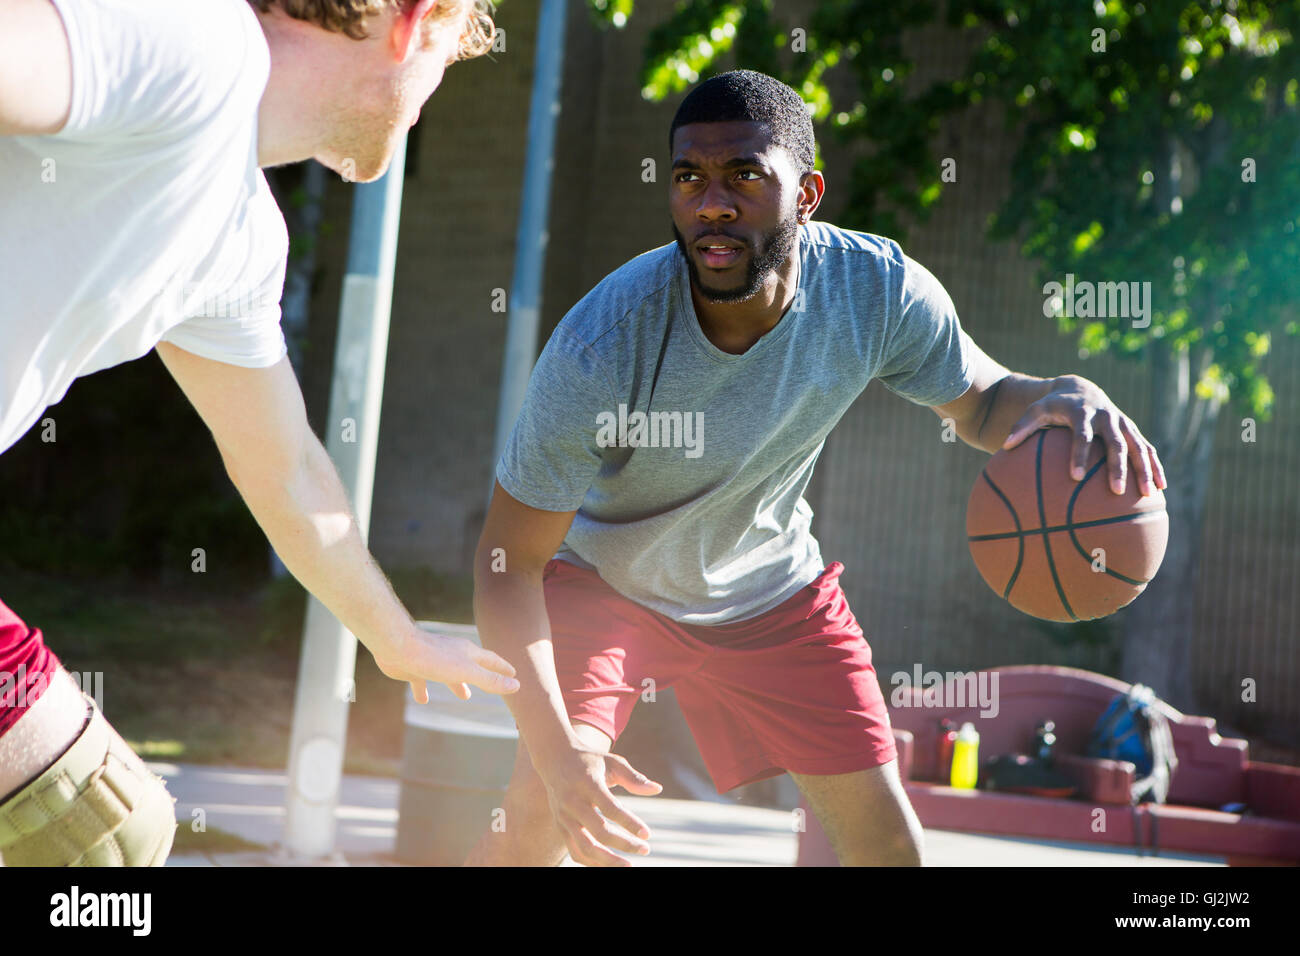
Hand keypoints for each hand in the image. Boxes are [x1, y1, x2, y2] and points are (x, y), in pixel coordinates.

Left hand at [370, 625, 519, 702]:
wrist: (397, 648)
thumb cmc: (434, 659)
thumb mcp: (467, 672)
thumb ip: (489, 679)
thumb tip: (516, 685)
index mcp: (467, 653)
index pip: (491, 660)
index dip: (503, 668)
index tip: (513, 673)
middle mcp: (452, 654)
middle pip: (471, 665)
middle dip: (482, 676)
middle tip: (493, 684)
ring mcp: (433, 660)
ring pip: (449, 674)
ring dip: (458, 684)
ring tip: (464, 695)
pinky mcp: (415, 667)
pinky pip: (423, 679)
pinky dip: (425, 689)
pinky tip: (423, 700)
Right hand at [537, 745, 663, 866]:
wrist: (555, 760)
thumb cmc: (590, 762)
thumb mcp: (611, 762)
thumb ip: (633, 778)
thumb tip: (657, 789)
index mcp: (587, 783)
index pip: (610, 808)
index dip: (630, 823)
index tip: (647, 834)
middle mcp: (572, 802)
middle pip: (599, 832)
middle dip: (624, 844)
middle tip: (645, 849)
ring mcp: (564, 817)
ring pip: (585, 847)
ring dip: (608, 861)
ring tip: (628, 865)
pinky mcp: (560, 827)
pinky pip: (575, 852)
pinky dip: (592, 863)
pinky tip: (611, 864)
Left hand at [1003, 375, 1167, 496]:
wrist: (1082, 390)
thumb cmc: (1055, 406)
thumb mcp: (1036, 411)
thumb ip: (1022, 427)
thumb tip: (1004, 446)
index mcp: (1084, 413)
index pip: (1082, 435)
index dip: (1079, 454)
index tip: (1074, 477)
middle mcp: (1108, 417)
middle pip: (1116, 443)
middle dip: (1117, 467)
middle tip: (1115, 491)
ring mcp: (1124, 424)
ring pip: (1138, 447)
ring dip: (1144, 470)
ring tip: (1147, 494)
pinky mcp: (1133, 431)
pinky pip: (1148, 450)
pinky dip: (1155, 467)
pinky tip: (1160, 489)